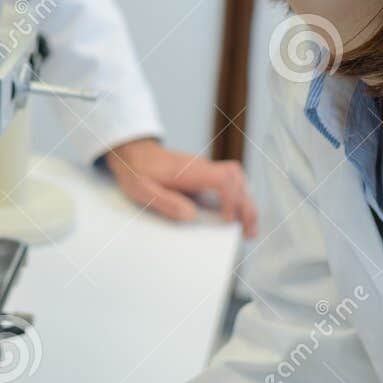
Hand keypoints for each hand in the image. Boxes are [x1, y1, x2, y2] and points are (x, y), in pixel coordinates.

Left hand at [104, 138, 257, 237]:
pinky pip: (228, 182)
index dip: (231, 200)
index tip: (227, 220)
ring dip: (245, 201)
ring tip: (247, 226)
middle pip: (236, 179)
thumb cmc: (136, 170)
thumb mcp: (142, 189)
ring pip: (236, 179)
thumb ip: (166, 202)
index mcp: (189, 171)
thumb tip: (191, 216)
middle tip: (249, 231)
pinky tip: (235, 214)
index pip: (223, 179)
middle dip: (247, 205)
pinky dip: (237, 197)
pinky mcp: (203, 174)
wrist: (132, 151)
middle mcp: (201, 167)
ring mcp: (204, 169)